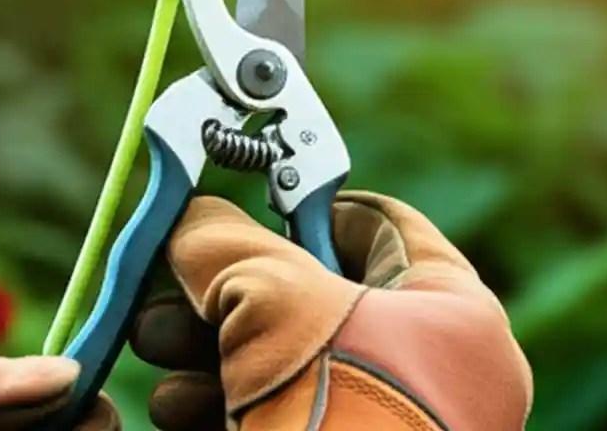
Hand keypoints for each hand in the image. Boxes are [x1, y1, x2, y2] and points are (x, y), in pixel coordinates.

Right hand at [130, 191, 532, 430]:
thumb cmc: (340, 423)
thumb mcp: (277, 308)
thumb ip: (230, 244)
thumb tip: (191, 216)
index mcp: (452, 317)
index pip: (375, 223)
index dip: (299, 201)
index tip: (233, 199)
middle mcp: (428, 374)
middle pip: (312, 295)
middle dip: (227, 284)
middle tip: (168, 277)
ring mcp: (382, 430)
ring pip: (282, 363)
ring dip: (206, 346)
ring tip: (154, 341)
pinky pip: (272, 417)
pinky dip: (216, 405)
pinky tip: (171, 408)